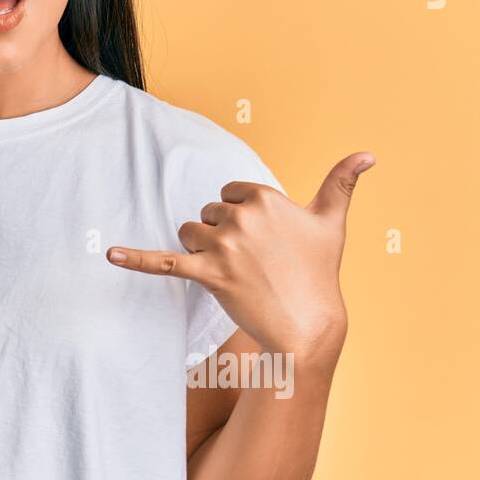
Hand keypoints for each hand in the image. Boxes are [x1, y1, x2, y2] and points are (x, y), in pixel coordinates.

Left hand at [105, 152, 374, 360]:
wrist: (307, 326)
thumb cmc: (319, 273)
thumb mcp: (332, 223)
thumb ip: (342, 182)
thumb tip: (369, 153)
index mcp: (265, 198)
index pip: (230, 192)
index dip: (241, 215)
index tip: (262, 239)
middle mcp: (242, 217)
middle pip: (208, 212)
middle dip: (222, 234)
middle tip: (252, 262)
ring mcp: (223, 246)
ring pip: (190, 233)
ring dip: (203, 250)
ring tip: (234, 273)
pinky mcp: (207, 275)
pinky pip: (164, 262)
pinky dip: (136, 258)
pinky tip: (109, 254)